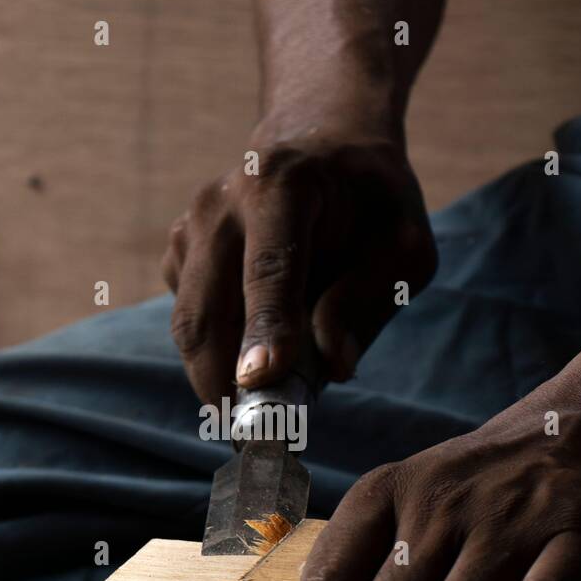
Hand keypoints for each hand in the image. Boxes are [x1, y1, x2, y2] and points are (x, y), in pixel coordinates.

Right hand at [163, 129, 436, 404]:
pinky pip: (189, 320)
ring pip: (189, 325)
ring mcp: (191, 227)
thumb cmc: (372, 201)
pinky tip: (258, 353)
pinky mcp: (178, 252)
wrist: (320, 141)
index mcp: (284, 185)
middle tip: (261, 440)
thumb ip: (369, 300)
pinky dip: (218, 353)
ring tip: (264, 411)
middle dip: (226, 383)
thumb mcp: (402, 244)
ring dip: (219, 378)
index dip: (265, 328)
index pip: (270, 268)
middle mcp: (222, 204)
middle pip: (207, 310)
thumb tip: (333, 365)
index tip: (262, 381)